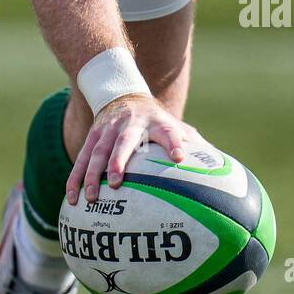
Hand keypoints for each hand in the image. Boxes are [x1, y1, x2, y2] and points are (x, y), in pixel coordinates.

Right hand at [67, 93, 200, 204]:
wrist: (122, 95)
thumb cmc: (156, 121)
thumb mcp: (175, 126)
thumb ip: (193, 144)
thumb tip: (221, 167)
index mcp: (156, 122)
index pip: (168, 131)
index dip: (174, 143)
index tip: (179, 157)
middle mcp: (130, 124)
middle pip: (124, 142)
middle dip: (118, 161)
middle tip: (116, 181)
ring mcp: (108, 130)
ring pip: (97, 152)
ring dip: (91, 174)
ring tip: (90, 197)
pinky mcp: (92, 137)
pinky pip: (81, 158)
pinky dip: (75, 177)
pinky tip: (71, 197)